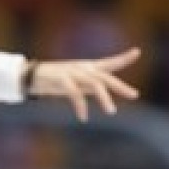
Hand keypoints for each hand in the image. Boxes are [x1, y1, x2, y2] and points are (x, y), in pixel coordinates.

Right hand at [26, 47, 140, 121]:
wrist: (31, 76)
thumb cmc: (54, 80)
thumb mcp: (76, 81)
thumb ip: (89, 85)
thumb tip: (102, 91)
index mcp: (87, 68)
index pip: (109, 63)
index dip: (123, 58)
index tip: (137, 52)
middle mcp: (83, 68)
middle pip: (106, 76)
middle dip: (120, 86)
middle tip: (134, 95)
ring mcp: (72, 72)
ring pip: (94, 84)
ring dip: (104, 98)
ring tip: (111, 111)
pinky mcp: (61, 79)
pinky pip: (74, 92)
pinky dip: (80, 105)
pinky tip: (83, 117)